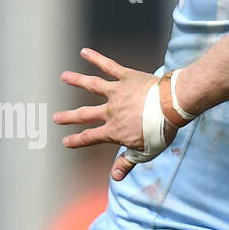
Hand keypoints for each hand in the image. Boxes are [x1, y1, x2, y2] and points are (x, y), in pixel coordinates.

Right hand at [56, 48, 173, 180]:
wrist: (172, 106)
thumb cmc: (161, 131)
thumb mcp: (145, 152)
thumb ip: (127, 162)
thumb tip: (115, 178)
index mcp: (114, 131)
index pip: (91, 137)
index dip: (77, 140)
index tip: (66, 141)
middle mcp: (111, 111)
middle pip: (86, 114)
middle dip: (70, 117)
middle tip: (56, 117)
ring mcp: (117, 92)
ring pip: (92, 85)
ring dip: (77, 81)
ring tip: (64, 77)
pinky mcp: (126, 77)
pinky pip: (109, 66)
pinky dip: (96, 58)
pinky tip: (84, 52)